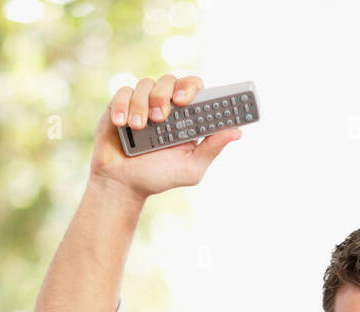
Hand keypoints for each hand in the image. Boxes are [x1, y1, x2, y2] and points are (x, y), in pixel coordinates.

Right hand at [89, 73, 241, 200]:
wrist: (122, 183)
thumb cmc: (158, 176)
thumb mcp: (190, 168)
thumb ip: (212, 149)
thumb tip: (237, 132)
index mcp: (186, 118)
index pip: (196, 91)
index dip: (195, 89)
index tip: (188, 99)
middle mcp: (167, 106)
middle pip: (172, 81)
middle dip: (167, 94)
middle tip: (163, 115)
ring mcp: (144, 102)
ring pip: (147, 84)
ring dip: (143, 105)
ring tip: (139, 127)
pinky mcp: (122, 103)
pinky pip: (125, 91)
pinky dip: (124, 106)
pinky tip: (123, 124)